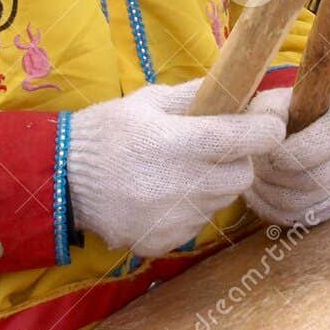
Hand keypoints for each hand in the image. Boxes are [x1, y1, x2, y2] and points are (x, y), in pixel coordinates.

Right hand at [67, 79, 283, 256]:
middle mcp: (181, 185)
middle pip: (243, 175)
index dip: (268, 127)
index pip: (250, 138)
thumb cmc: (111, 131)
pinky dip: (191, 209)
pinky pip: (199, 224)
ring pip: (222, 201)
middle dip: (237, 159)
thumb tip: (245, 87)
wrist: (62, 179)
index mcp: (178, 142)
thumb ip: (201, 94)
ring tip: (179, 172)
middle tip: (212, 148)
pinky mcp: (164, 243)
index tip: (267, 121)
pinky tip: (163, 195)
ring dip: (213, 185)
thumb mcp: (151, 100)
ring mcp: (174, 220)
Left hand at [245, 88, 329, 226]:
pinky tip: (263, 194)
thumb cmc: (282, 115)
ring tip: (255, 180)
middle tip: (256, 169)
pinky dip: (278, 211)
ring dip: (273, 195)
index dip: (303, 150)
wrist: (294, 133)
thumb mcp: (272, 101)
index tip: (273, 156)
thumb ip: (269, 110)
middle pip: (321, 176)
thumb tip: (275, 133)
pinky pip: (309, 217)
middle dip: (278, 177)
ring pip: (310, 201)